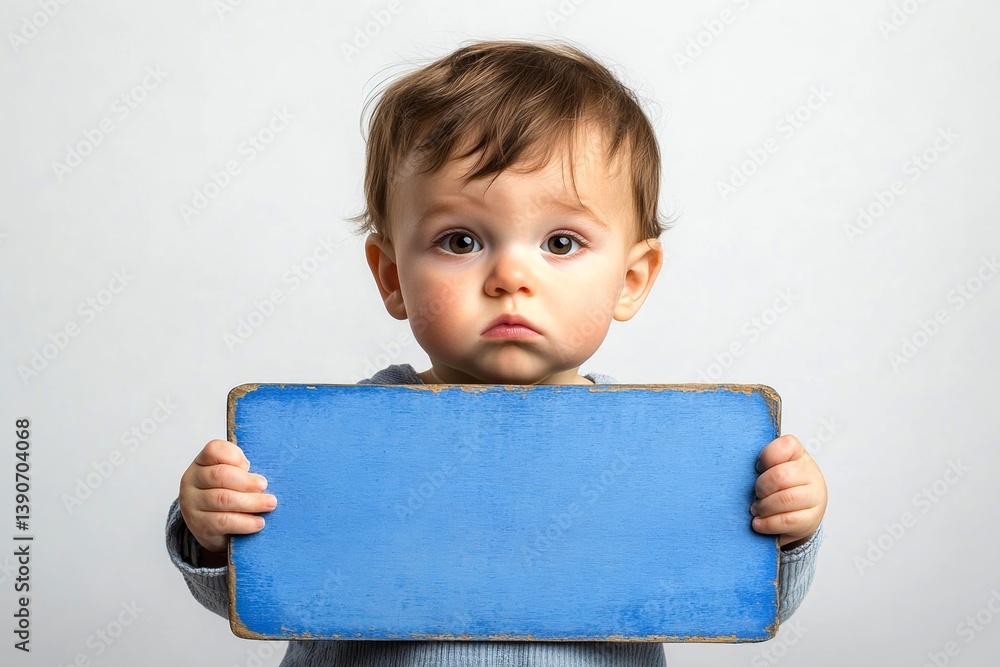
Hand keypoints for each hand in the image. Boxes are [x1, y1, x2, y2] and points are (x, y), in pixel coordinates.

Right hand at [178, 439, 276, 553]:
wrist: (210, 526)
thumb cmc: (226, 494)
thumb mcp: (233, 477)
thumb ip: (242, 471)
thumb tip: (261, 480)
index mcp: (202, 462)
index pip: (214, 450)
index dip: (235, 456)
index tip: (250, 465)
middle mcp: (192, 480)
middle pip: (220, 475)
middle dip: (247, 481)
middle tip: (265, 487)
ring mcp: (193, 503)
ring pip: (223, 499)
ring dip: (251, 502)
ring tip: (269, 504)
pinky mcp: (199, 525)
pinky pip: (223, 522)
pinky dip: (245, 522)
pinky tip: (258, 523)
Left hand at [749, 434, 826, 548]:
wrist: (801, 512)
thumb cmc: (780, 486)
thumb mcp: (773, 468)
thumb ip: (762, 463)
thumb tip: (734, 466)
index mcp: (798, 455)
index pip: (786, 446)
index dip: (766, 457)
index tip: (757, 468)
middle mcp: (810, 473)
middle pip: (781, 476)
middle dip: (762, 487)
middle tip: (755, 494)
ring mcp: (814, 497)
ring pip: (786, 499)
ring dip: (764, 506)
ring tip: (756, 509)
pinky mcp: (811, 519)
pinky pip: (787, 521)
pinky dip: (768, 523)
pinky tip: (758, 523)